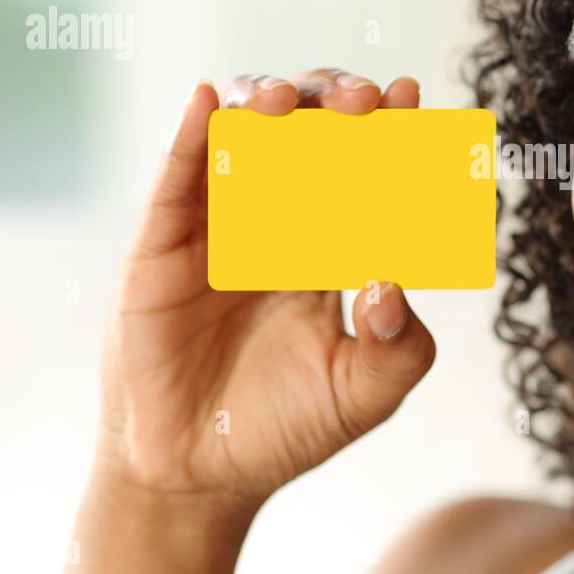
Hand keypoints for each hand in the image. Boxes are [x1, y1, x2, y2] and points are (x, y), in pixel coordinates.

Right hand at [96, 69, 436, 513]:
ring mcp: (219, 226)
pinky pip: (175, 177)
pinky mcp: (162, 244)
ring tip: (288, 103)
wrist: (199, 472)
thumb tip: (396, 288)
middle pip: (309, 134)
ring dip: (266, 104)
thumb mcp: (363, 394)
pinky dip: (189, 135)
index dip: (390, 133)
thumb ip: (401, 349)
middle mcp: (279, 221)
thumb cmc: (287, 426)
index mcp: (334, 246)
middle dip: (336, 104)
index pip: (368, 173)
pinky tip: (209, 102)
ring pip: (241, 138)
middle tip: (363, 100)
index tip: (412, 100)